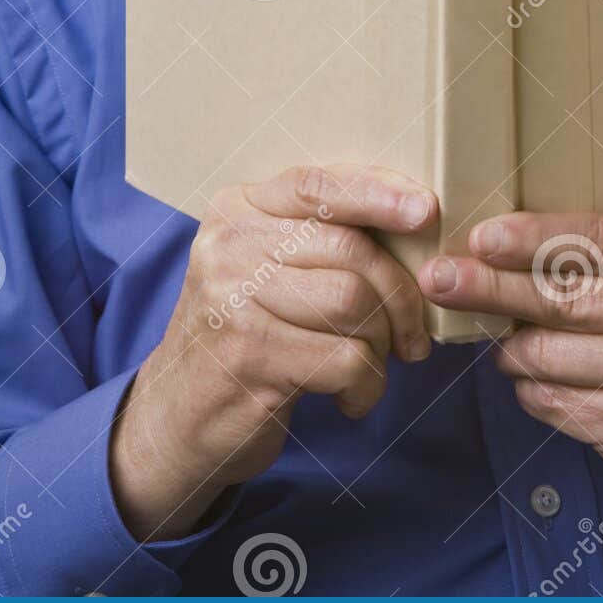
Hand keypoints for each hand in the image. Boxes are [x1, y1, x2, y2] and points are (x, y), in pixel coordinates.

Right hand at [110, 164, 435, 540]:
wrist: (177, 416)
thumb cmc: (247, 334)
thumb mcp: (265, 268)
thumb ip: (317, 237)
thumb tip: (416, 219)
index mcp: (237, 209)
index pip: (316, 186)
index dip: (376, 193)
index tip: (425, 210)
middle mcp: (229, 245)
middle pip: (350, 250)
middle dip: (400, 295)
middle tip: (413, 336)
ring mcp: (234, 301)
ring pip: (353, 303)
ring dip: (382, 345)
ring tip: (372, 366)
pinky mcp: (248, 358)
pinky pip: (344, 359)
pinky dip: (365, 385)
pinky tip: (349, 398)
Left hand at [418, 212, 602, 561]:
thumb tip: (549, 249)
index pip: (597, 240)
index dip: (532, 236)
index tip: (483, 233)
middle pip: (558, 297)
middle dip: (487, 286)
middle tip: (439, 277)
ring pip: (545, 357)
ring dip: (511, 348)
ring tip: (502, 339)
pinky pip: (557, 407)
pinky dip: (535, 392)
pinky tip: (534, 382)